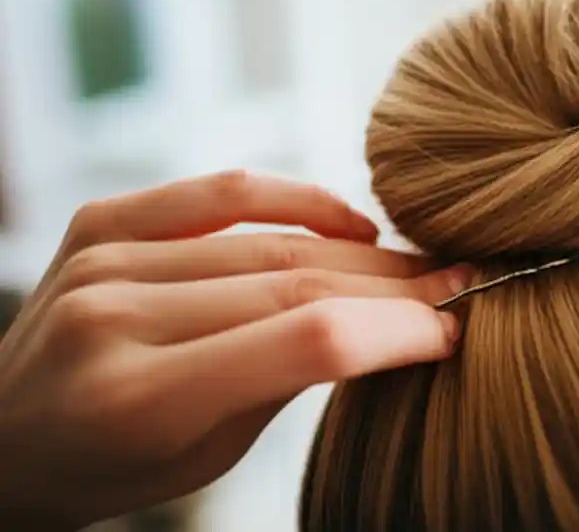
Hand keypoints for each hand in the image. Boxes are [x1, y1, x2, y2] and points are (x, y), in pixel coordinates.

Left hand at [0, 171, 470, 529]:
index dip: (398, 327)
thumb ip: (289, 378)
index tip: (453, 326)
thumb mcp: (209, 453)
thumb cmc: (114, 462)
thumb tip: (397, 319)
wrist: (4, 434)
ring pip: (272, 240)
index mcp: (142, 398)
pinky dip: (295, 199)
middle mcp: (117, 317)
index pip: (307, 340)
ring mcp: (104, 261)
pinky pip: (221, 192)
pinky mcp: (102, 222)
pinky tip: (349, 220)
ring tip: (415, 265)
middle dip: (395, 286)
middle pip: (299, 283)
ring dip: (362, 252)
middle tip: (457, 286)